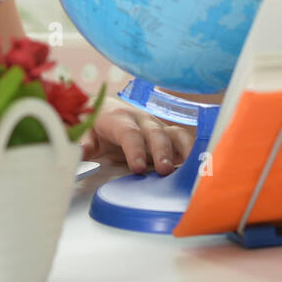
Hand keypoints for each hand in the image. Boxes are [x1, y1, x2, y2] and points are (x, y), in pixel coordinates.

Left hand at [80, 99, 195, 175]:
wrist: (106, 110)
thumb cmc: (95, 124)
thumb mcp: (84, 132)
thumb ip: (84, 143)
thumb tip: (82, 152)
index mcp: (118, 118)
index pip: (129, 133)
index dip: (135, 149)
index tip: (137, 168)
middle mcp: (142, 120)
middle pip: (156, 133)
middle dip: (162, 151)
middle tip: (164, 171)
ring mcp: (157, 127)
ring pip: (175, 134)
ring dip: (183, 150)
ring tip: (191, 168)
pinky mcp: (167, 136)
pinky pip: (183, 142)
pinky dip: (193, 152)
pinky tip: (199, 167)